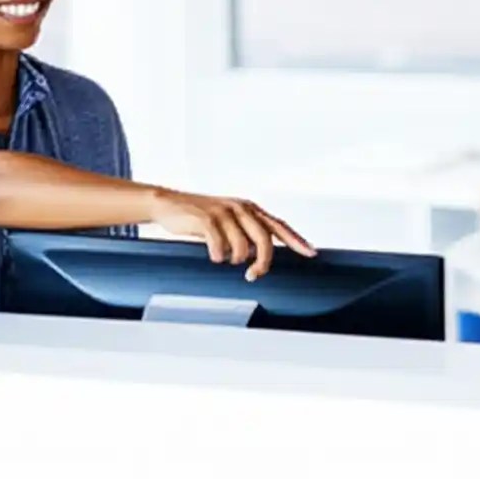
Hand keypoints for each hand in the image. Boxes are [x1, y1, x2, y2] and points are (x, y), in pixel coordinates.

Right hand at [147, 189, 315, 279]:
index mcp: (249, 209)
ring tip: (222, 256)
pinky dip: (217, 255)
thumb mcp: (229, 221)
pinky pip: (219, 246)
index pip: (279, 226)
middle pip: (264, 239)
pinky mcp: (206, 219)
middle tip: (254, 275)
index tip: (311, 253)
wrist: (168, 204)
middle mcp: (241, 208)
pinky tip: (212, 255)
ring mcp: (224, 212)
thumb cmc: (200, 217)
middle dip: (263, 262)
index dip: (296, 240)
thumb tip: (262, 256)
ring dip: (233, 259)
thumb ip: (246, 233)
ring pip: (241, 247)